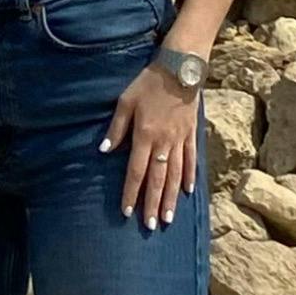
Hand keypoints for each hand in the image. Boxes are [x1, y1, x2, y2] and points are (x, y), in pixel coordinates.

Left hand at [101, 56, 200, 227]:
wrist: (181, 68)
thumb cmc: (149, 83)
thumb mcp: (126, 101)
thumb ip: (116, 128)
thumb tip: (104, 150)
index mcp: (145, 135)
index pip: (136, 171)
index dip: (131, 192)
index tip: (127, 212)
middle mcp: (164, 142)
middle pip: (157, 179)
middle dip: (153, 204)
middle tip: (151, 226)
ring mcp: (180, 140)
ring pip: (175, 175)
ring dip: (171, 198)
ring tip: (169, 218)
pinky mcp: (191, 134)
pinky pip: (191, 160)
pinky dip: (190, 177)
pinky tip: (187, 192)